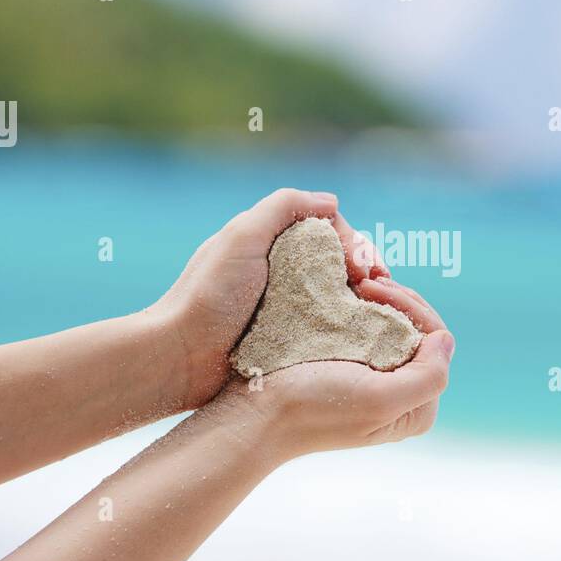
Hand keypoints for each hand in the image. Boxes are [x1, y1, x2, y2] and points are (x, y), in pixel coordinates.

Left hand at [150, 188, 390, 409]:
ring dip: (360, 299)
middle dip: (365, 271)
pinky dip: (344, 326)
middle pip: (336, 261)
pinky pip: (323, 327)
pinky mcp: (284, 340)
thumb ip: (283, 206)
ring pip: (334, 294)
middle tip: (381, 292)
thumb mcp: (243, 237)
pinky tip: (359, 335)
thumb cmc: (208, 294)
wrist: (179, 358)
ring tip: (377, 314)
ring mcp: (283, 307)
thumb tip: (331, 202)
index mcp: (269, 242)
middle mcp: (278, 270)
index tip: (366, 269)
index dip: (353, 244)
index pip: (327, 230)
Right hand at [214, 278, 453, 460]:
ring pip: (397, 324)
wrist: (258, 414)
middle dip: (399, 299)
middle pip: (420, 330)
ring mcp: (378, 379)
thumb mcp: (379, 400)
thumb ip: (427, 377)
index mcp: (418, 407)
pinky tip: (349, 292)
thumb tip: (446, 340)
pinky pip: (372, 327)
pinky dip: (365, 306)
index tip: (375, 290)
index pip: (436, 341)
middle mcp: (403, 394)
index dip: (413, 307)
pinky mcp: (352, 366)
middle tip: (365, 281)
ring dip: (382, 298)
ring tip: (357, 284)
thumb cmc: (314, 408)